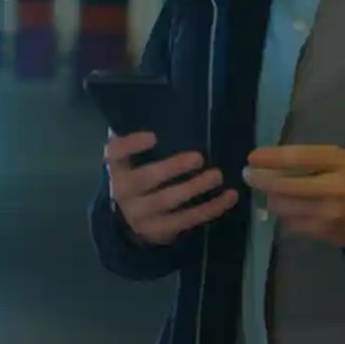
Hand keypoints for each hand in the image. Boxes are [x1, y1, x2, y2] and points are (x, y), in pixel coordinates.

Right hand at [105, 131, 239, 246]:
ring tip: (216, 176)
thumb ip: (140, 145)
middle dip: (172, 168)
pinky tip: (229, 197)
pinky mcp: (161, 231)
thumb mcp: (131, 164)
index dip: (132, 145)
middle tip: (198, 157)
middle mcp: (124, 192)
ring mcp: (141, 215)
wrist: (127, 226)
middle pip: (145, 179)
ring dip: (194, 188)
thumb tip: (162, 113)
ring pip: (167, 201)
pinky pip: (187, 220)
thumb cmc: (137, 182)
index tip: (153, 136)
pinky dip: (210, 209)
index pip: (115, 154)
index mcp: (117, 170)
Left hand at [243, 145, 344, 248]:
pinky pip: (291, 222)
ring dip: (271, 197)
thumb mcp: (340, 158)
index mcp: (340, 163)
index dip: (270, 158)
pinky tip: (291, 206)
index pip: (297, 158)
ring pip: (283, 206)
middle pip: (284, 185)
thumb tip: (268, 162)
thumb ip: (308, 158)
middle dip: (260, 179)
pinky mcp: (323, 233)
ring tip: (272, 190)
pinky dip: (286, 213)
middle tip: (249, 174)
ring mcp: (329, 215)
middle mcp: (334, 189)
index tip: (252, 157)